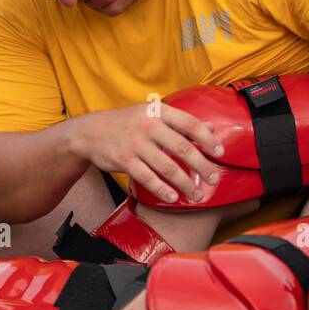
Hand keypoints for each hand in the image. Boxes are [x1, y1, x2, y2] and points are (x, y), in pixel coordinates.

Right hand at [70, 103, 224, 204]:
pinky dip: (162, 190)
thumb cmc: (126, 124)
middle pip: (183, 148)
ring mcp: (135, 144)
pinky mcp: (124, 160)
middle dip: (202, 166)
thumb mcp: (152, 116)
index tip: (220, 153)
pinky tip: (173, 197)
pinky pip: (148, 178)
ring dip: (185, 184)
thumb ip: (180, 123)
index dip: (208, 139)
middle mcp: (148, 126)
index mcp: (158, 112)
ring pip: (167, 167)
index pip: (190, 124)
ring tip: (196, 195)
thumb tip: (210, 128)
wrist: (89, 132)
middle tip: (213, 179)